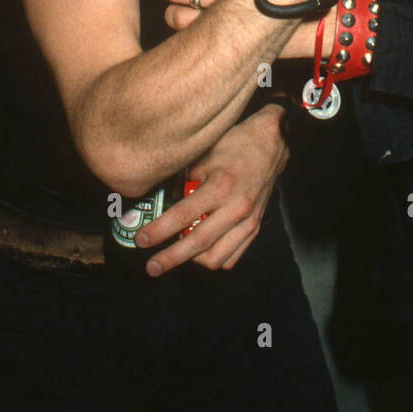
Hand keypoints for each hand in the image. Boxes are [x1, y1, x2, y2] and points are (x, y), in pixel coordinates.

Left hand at [135, 104, 288, 274]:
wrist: (271, 145)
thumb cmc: (236, 145)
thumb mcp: (205, 154)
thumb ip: (184, 177)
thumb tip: (160, 196)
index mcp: (221, 187)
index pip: (183, 216)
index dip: (159, 231)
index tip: (141, 240)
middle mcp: (236, 208)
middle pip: (198, 244)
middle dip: (170, 258)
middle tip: (151, 266)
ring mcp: (248, 222)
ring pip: (216, 258)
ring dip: (192, 260)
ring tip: (176, 254)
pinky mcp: (254, 228)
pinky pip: (231, 257)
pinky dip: (213, 258)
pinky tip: (200, 251)